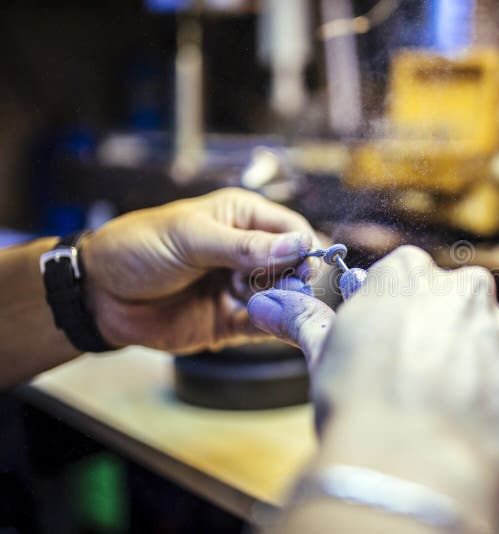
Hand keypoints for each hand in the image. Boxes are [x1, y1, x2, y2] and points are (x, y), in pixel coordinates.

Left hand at [82, 187, 318, 352]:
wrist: (98, 294)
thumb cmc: (138, 248)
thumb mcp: (190, 238)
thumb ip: (244, 246)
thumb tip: (298, 246)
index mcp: (242, 218)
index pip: (292, 228)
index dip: (303, 246)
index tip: (302, 266)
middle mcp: (249, 252)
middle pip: (295, 265)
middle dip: (294, 277)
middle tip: (282, 288)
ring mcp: (241, 287)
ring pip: (283, 296)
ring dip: (282, 302)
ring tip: (263, 303)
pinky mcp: (231, 321)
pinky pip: (264, 327)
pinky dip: (271, 326)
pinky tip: (266, 322)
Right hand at [248, 246, 498, 506]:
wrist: (412, 470)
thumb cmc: (359, 409)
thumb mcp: (326, 357)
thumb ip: (306, 321)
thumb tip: (267, 303)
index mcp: (411, 276)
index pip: (409, 282)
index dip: (399, 320)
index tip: (392, 350)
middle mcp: (469, 291)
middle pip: (459, 312)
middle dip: (444, 343)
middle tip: (422, 389)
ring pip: (497, 350)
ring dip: (482, 376)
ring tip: (452, 421)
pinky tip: (483, 435)